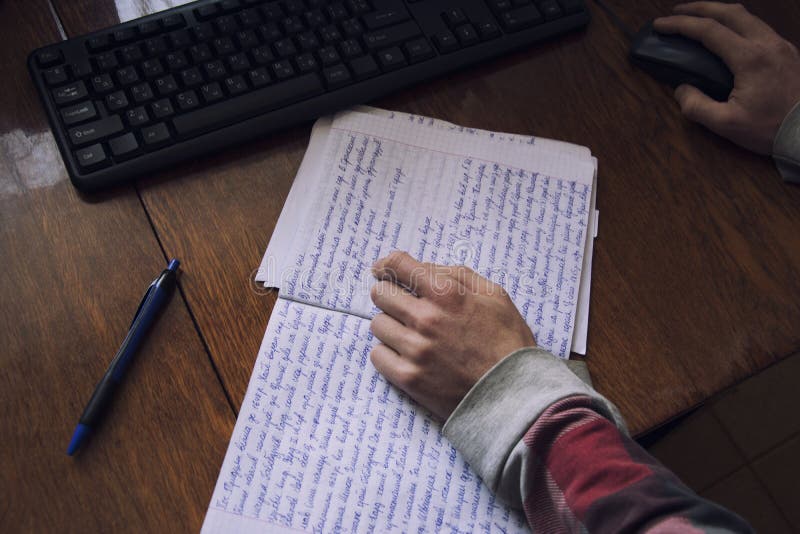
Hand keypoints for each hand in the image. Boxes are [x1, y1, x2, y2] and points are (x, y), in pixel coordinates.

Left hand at [368, 251, 535, 420]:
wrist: (515, 394)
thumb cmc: (507, 342)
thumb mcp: (494, 295)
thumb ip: (457, 276)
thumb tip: (422, 269)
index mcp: (447, 294)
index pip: (398, 265)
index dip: (387, 264)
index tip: (382, 269)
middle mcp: (427, 319)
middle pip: (380, 294)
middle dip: (390, 295)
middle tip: (403, 305)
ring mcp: (415, 350)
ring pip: (378, 325)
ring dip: (391, 326)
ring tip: (412, 335)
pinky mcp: (409, 378)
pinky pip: (377, 355)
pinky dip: (389, 353)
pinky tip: (408, 355)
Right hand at [654, 2, 799, 153]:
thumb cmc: (769, 129)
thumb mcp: (725, 124)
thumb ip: (696, 106)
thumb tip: (681, 89)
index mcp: (749, 58)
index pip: (709, 31)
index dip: (680, 24)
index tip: (660, 25)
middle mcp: (767, 43)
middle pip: (729, 12)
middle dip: (699, 8)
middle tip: (677, 12)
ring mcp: (780, 44)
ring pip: (747, 16)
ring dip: (720, 12)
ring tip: (700, 18)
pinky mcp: (787, 51)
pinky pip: (758, 27)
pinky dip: (736, 23)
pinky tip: (727, 33)